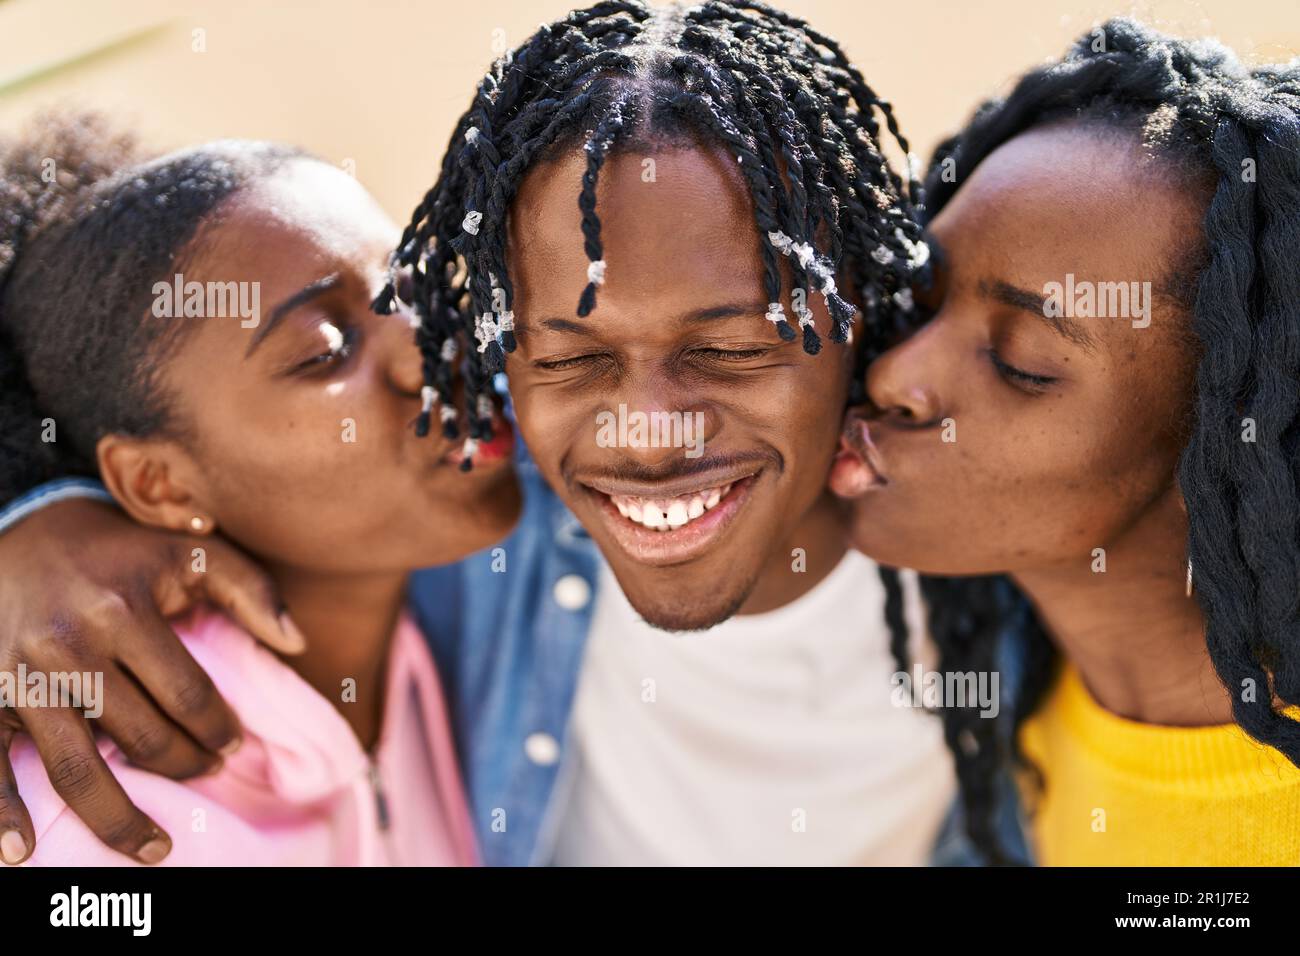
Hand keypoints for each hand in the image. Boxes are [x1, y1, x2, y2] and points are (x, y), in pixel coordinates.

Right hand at [0, 498, 303, 863]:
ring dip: (118, 818)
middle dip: (185, 763)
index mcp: (122, 611)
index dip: (220, 728)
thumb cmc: (120, 549)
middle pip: (140, 736)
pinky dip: (1, 814)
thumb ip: (253, 590)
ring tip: (157, 847)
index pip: (187, 695)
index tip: (235, 742)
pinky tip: (23, 852)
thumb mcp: (191, 552)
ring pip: (77, 768)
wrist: (23, 527)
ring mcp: (20, 677)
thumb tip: (299, 643)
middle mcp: (68, 647)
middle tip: (207, 771)